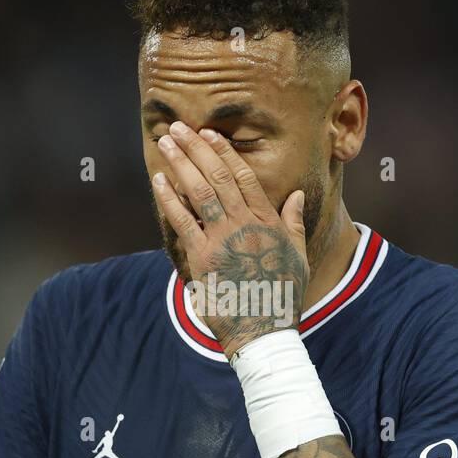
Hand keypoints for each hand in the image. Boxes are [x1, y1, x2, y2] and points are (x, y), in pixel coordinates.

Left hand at [151, 120, 307, 358]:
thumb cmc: (281, 295)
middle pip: (218, 176)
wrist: (264, 330)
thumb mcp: (297, 255)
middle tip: (179, 127)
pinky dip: (170, 198)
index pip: (244, 177)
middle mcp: (246, 224)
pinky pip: (183, 221)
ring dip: (181, 163)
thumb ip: (294, 222)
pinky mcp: (204, 257)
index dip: (225, 152)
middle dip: (197, 148)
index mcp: (269, 221)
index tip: (210, 133)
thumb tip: (296, 195)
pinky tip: (159, 179)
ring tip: (166, 141)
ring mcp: (224, 239)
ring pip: (200, 191)